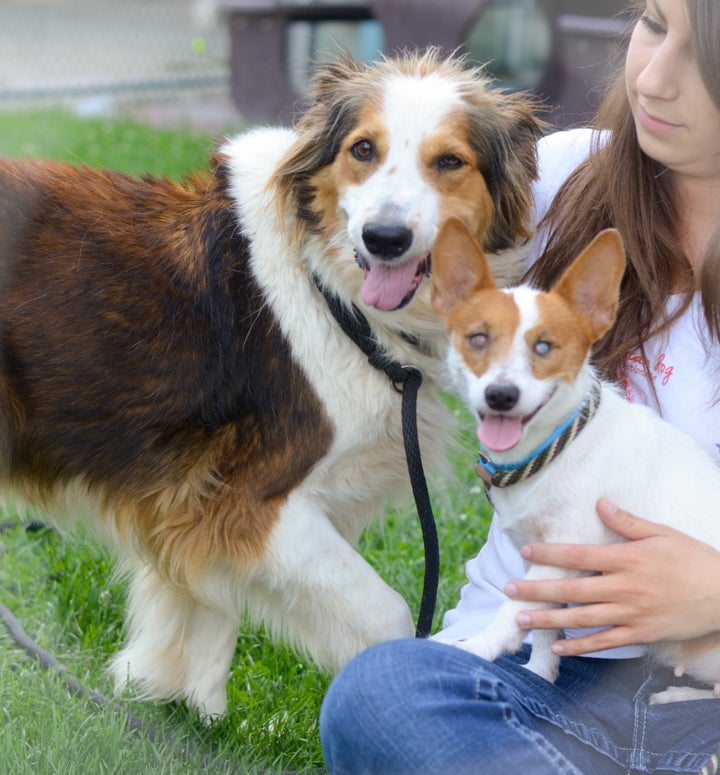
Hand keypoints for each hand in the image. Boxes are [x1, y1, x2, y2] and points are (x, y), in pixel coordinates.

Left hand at [504, 498, 719, 655]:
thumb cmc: (694, 559)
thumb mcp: (662, 534)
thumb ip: (628, 522)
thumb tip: (600, 504)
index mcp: (627, 559)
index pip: (579, 555)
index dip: (550, 554)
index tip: (526, 552)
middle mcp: (624, 587)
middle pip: (572, 589)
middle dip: (537, 590)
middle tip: (508, 590)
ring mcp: (632, 614)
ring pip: (582, 618)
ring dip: (549, 620)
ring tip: (522, 620)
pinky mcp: (641, 634)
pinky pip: (605, 642)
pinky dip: (581, 647)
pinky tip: (558, 647)